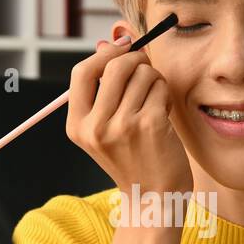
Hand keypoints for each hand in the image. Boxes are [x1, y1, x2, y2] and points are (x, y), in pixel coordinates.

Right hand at [66, 35, 191, 196]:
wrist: (153, 199)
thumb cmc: (132, 159)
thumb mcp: (104, 130)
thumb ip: (102, 91)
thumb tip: (106, 44)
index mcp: (77, 126)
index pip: (82, 72)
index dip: (104, 55)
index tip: (122, 50)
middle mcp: (96, 127)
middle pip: (115, 66)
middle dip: (136, 60)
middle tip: (146, 68)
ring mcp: (123, 127)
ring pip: (143, 74)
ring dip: (154, 80)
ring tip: (155, 101)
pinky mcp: (150, 126)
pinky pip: (160, 88)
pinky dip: (166, 94)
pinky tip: (165, 112)